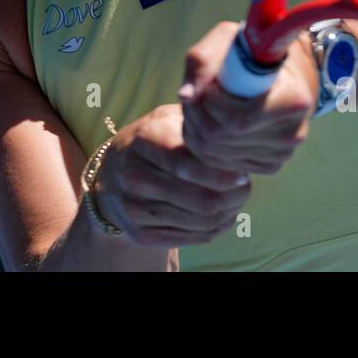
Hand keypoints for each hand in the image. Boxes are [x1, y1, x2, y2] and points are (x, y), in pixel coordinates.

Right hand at [89, 103, 251, 247]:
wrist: (113, 172)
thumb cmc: (154, 139)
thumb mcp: (169, 119)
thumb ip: (196, 122)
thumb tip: (230, 131)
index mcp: (144, 139)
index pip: (191, 164)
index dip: (223, 173)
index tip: (243, 173)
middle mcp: (133, 175)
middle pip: (200, 199)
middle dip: (232, 198)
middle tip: (244, 190)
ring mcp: (132, 207)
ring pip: (198, 222)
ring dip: (226, 215)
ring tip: (235, 201)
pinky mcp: (138, 233)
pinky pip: (188, 239)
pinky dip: (211, 230)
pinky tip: (220, 216)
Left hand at [179, 21, 315, 174]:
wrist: (283, 72)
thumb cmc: (253, 51)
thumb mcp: (228, 39)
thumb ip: (203, 62)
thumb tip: (186, 96)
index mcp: (293, 99)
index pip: (236, 120)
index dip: (209, 103)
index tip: (207, 84)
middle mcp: (292, 132)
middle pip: (219, 138)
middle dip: (196, 114)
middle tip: (196, 94)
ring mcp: (282, 153)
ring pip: (214, 154)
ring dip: (196, 128)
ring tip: (202, 104)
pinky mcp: (270, 165)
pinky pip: (221, 164)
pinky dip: (204, 144)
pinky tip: (211, 121)